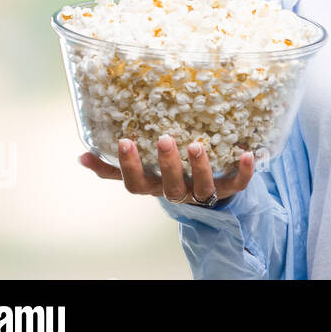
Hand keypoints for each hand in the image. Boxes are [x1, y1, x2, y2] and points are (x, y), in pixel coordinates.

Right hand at [78, 134, 255, 206]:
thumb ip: (111, 166)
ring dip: (200, 166)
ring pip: (202, 187)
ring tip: (196, 145)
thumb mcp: (140, 172)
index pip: (136, 183)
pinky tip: (248, 153)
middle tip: (165, 138)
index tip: (124, 141)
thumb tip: (82, 154)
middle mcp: (177, 192)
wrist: (206, 191)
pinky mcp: (229, 188)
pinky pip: (238, 184)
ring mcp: (204, 192)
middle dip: (167, 164)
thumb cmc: (167, 175)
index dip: (129, 165)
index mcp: (154, 187)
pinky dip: (244, 171)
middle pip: (170, 186)